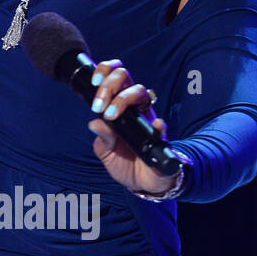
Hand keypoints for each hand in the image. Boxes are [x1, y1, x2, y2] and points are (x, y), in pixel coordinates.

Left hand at [87, 59, 184, 194]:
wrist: (143, 183)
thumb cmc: (124, 163)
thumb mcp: (106, 152)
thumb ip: (102, 138)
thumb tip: (94, 123)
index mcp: (119, 108)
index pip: (114, 78)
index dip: (105, 72)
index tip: (94, 82)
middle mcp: (134, 108)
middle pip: (126, 78)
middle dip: (109, 85)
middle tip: (99, 106)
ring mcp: (148, 118)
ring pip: (141, 92)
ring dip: (123, 99)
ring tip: (111, 116)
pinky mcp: (161, 136)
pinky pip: (162, 125)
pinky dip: (158, 124)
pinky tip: (155, 126)